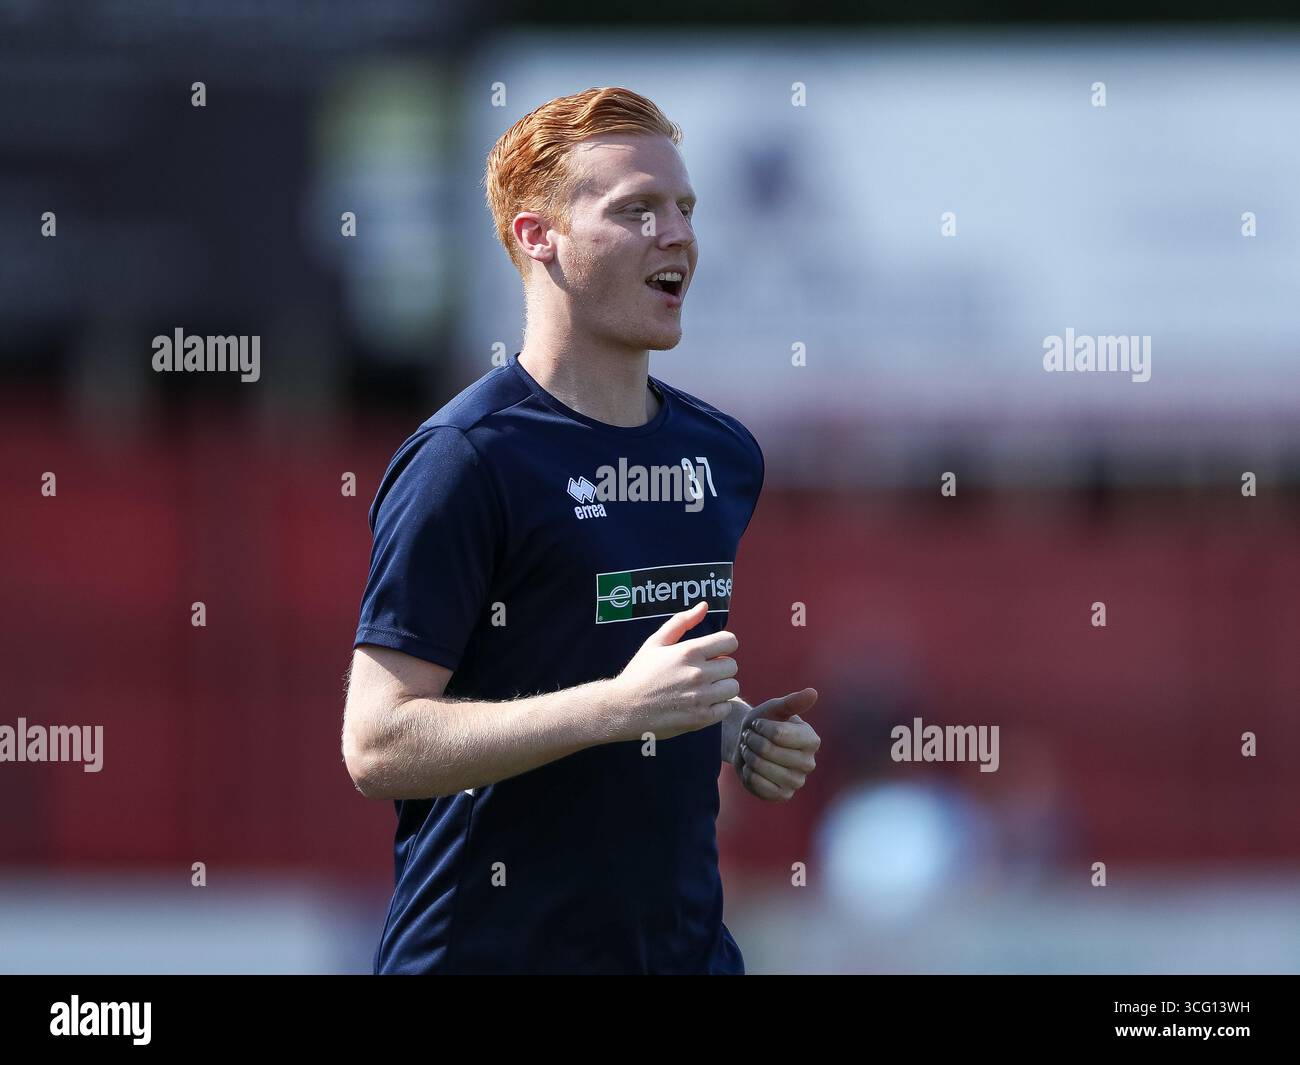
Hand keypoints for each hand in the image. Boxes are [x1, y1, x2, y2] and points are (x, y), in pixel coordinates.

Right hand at [608, 601, 739, 742]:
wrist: (625, 708)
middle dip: (721, 667)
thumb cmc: (640, 673)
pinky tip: (701, 703)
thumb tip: (704, 606)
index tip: (715, 652)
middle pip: (733, 666)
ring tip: (704, 689)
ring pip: (733, 687)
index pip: (730, 641)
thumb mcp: (656, 642)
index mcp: (689, 651)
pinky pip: (727, 708)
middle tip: (705, 672)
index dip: (724, 646)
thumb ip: (681, 621)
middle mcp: (698, 673)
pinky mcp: (701, 718)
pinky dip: (718, 706)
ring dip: (721, 687)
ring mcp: (701, 697)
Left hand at [729, 688, 818, 801]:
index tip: (759, 725)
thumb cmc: (764, 724)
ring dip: (748, 755)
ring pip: (760, 767)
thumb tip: (813, 692)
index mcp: (811, 740)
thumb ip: (793, 702)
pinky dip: (747, 773)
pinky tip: (751, 767)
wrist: (750, 745)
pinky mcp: (783, 796)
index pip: (778, 734)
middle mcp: (809, 763)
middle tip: (751, 737)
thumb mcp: (775, 709)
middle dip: (752, 741)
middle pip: (767, 750)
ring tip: (751, 750)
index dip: (761, 727)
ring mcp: (797, 782)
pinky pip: (756, 784)